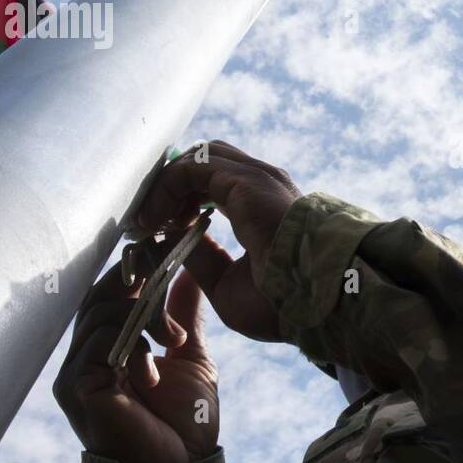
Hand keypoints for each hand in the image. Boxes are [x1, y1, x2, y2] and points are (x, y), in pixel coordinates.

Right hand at [53, 264, 218, 462]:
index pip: (115, 292)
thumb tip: (188, 272)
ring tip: (175, 341)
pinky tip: (155, 367)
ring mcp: (77, 370)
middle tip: (173, 267)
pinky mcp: (75, 387)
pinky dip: (131, 343)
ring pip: (101, 312)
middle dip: (141, 277)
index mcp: (112, 346)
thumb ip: (184, 316)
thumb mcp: (192, 357)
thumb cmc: (186, 423)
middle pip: (102, 294)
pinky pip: (97, 342)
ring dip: (144, 316)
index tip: (174, 246)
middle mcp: (88, 355)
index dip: (141, 267)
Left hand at [135, 140, 302, 341]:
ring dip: (166, 185)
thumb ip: (202, 258)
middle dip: (172, 185)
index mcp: (264, 206)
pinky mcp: (242, 180)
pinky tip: (155, 218)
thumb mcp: (226, 284)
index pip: (214, 182)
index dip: (182, 200)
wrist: (315, 300)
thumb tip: (172, 239)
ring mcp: (255, 177)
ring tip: (147, 219)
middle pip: (204, 162)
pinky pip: (190, 168)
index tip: (157, 229)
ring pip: (196, 159)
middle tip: (148, 220)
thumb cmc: (281, 303)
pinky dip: (166, 187)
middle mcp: (262, 184)